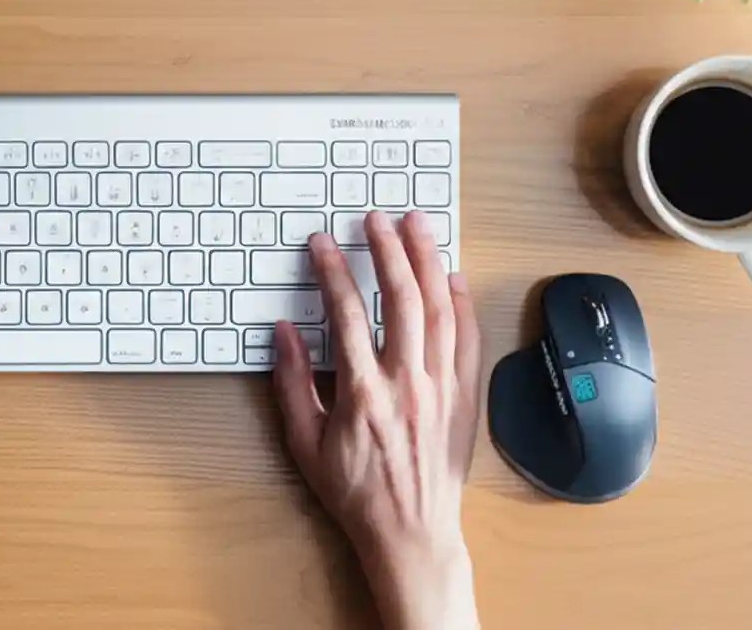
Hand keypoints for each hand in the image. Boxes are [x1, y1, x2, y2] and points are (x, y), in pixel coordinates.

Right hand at [272, 210, 480, 629]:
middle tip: (376, 219)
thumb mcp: (305, 444)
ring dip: (429, 262)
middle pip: (403, 299)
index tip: (322, 243)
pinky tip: (454, 277)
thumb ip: (291, 384)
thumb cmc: (355, 491)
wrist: (411, 532)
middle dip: (389, 250)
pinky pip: (468, 338)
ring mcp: (442, 388)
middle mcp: (407, 384)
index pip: (347, 314)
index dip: (333, 272)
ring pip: (441, 310)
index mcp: (363, 394)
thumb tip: (283, 332)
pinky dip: (463, 303)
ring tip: (419, 227)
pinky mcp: (465, 396)